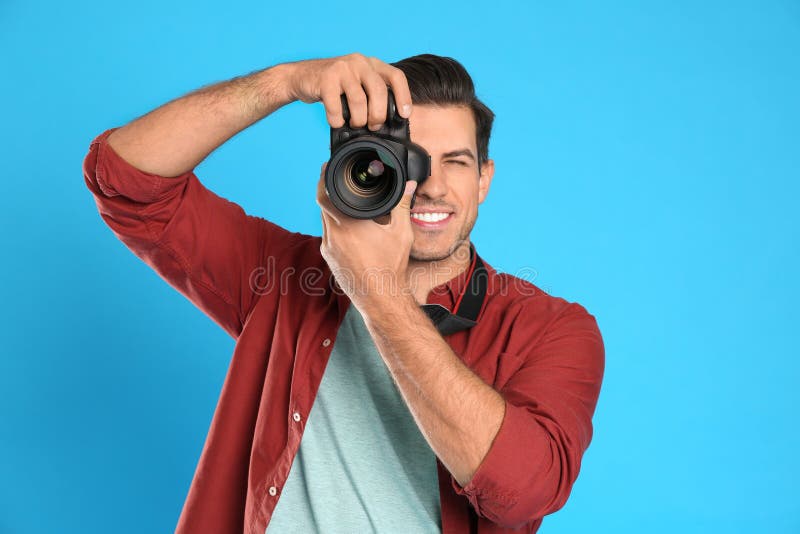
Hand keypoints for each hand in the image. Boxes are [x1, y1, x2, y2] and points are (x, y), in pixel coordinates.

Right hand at [284, 53, 412, 130]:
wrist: (301, 76)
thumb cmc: (334, 87)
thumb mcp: (357, 84)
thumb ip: (372, 95)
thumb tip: (387, 122)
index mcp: (372, 64)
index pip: (396, 76)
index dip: (403, 96)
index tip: (404, 115)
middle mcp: (359, 62)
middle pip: (379, 91)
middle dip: (378, 115)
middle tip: (373, 126)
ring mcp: (342, 69)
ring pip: (359, 101)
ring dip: (358, 120)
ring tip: (354, 124)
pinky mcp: (325, 79)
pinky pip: (336, 107)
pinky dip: (337, 120)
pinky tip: (336, 121)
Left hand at [316, 163, 417, 311]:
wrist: (382, 298)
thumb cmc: (391, 266)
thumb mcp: (401, 232)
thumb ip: (402, 204)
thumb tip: (408, 184)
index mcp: (347, 226)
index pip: (324, 194)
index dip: (324, 177)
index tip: (327, 166)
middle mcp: (332, 237)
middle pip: (322, 206)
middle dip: (329, 191)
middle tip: (338, 180)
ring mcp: (328, 250)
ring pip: (324, 221)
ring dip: (332, 210)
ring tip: (346, 202)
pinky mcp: (329, 259)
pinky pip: (328, 235)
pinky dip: (335, 226)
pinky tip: (348, 226)